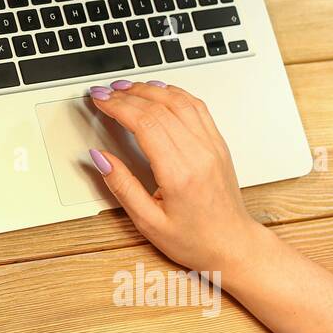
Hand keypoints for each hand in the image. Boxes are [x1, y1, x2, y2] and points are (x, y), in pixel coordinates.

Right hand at [84, 78, 265, 273]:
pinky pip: (197, 107)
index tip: (99, 100)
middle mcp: (199, 154)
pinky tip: (158, 91)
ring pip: (179, 101)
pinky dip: (174, 92)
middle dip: (126, 95)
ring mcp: (212, 145)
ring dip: (149, 89)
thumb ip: (122, 186)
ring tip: (125, 87)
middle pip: (159, 108)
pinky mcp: (218, 143)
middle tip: (103, 92)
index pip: (144, 123)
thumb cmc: (194, 240)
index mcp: (179, 173)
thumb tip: (100, 158)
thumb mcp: (148, 222)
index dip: (117, 106)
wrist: (233, 246)